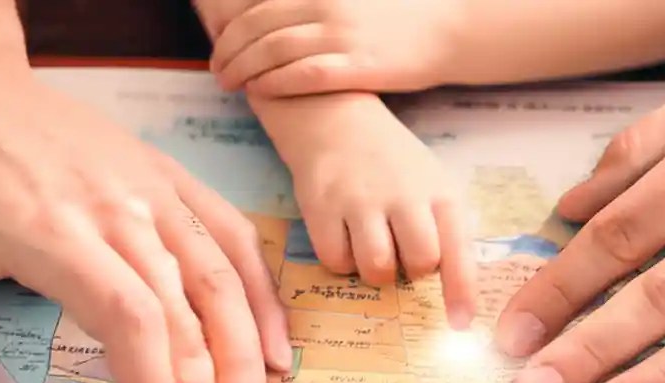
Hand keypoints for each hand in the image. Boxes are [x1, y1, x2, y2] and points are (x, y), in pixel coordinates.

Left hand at [0, 67, 292, 382]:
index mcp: (54, 233)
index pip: (130, 322)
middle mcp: (119, 210)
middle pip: (184, 311)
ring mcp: (154, 190)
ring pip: (221, 278)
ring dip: (247, 354)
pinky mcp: (172, 178)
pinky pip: (235, 237)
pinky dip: (264, 294)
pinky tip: (275, 350)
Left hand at [208, 0, 461, 95]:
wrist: (448, 29)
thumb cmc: (398, 15)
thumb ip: (313, 4)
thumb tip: (280, 16)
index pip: (260, 2)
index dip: (231, 22)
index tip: (218, 39)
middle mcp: (327, 5)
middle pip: (258, 25)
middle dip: (229, 47)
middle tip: (216, 67)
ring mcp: (342, 35)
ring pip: (273, 50)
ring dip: (243, 67)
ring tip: (228, 82)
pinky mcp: (359, 65)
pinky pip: (304, 74)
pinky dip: (274, 81)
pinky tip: (259, 91)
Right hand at [271, 94, 476, 327]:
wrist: (336, 117)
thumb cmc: (392, 162)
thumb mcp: (431, 183)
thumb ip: (445, 229)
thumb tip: (456, 291)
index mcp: (439, 191)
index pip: (458, 249)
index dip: (462, 292)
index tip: (461, 324)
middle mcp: (404, 195)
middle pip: (420, 263)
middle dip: (412, 272)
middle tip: (402, 253)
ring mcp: (360, 199)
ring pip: (377, 268)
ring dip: (377, 271)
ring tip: (372, 246)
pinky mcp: (321, 205)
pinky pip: (336, 261)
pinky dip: (341, 261)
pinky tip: (344, 238)